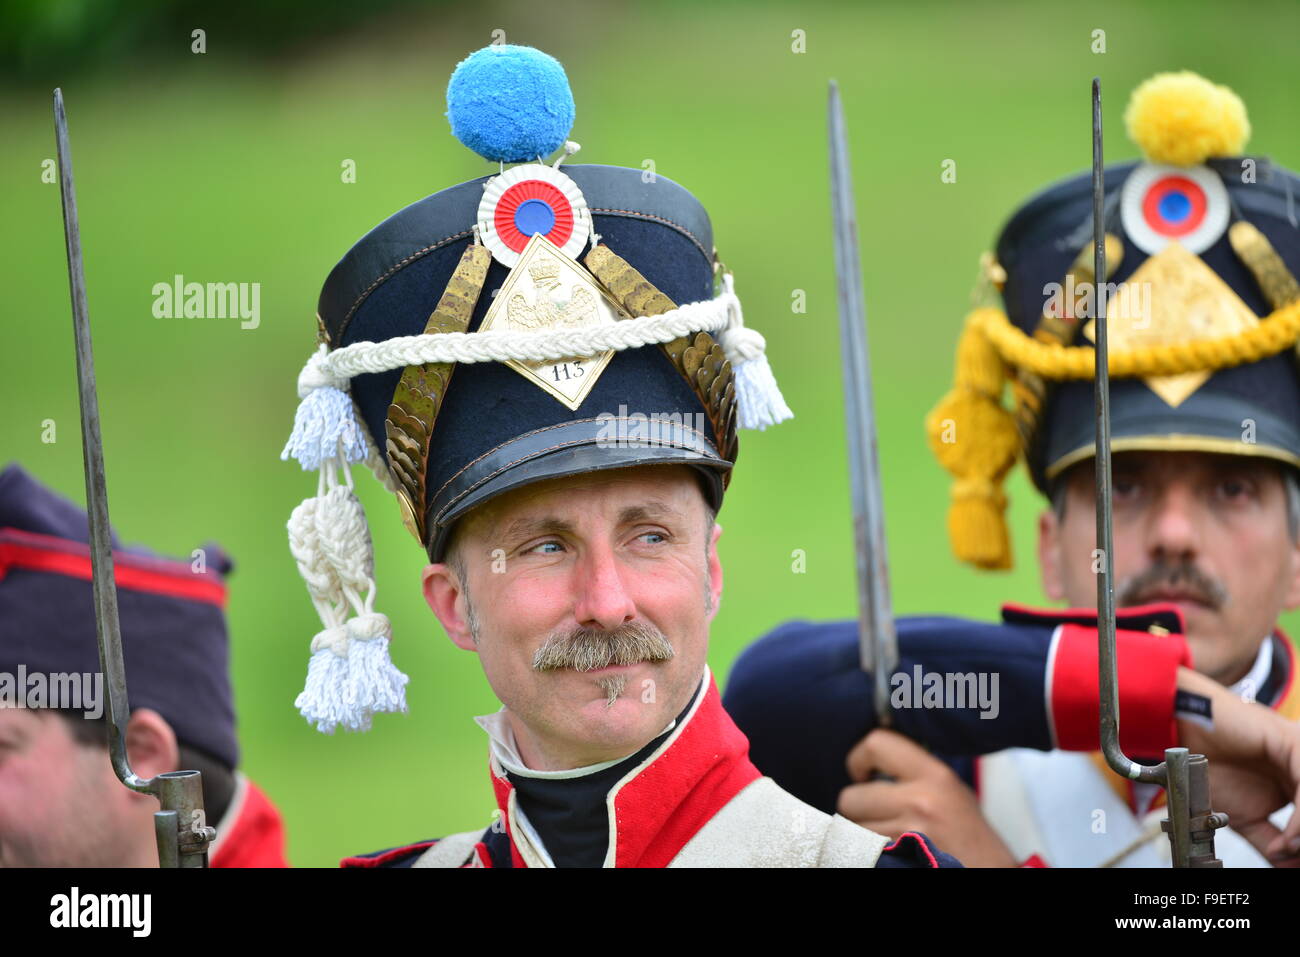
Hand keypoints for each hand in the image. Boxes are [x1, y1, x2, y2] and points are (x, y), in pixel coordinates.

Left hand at [838, 728, 1017, 866]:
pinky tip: (890, 851)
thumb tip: (871, 759)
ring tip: (890, 836)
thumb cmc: (970, 837)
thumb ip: (914, 772)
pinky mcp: (898, 861)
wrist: (991, 875)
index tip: (862, 774)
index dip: (859, 758)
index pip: (878, 744)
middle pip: (851, 797)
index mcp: (936, 776)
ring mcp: (908, 835)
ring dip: (862, 833)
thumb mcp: (952, 791)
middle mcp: (920, 802)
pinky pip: (862, 849)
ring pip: (852, 828)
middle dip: (857, 808)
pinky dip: (868, 851)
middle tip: (876, 815)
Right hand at [1175, 668, 1299, 865]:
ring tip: (1286, 850)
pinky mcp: (1295, 743)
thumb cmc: (1203, 765)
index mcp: (1294, 783)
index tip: (1292, 865)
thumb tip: (1285, 864)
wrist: (1177, 731)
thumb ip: (1269, 841)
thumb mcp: (1241, 817)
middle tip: (1290, 858)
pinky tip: (1289, 837)